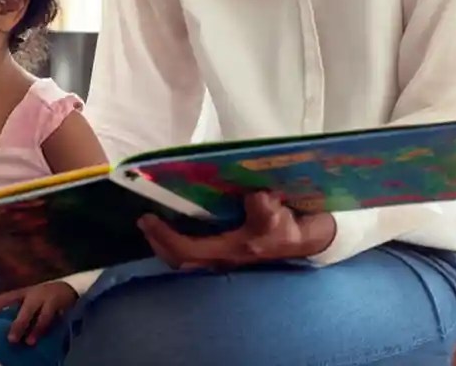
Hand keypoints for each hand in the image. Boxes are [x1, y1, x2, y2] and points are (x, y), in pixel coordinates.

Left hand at [0, 281, 78, 345]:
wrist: (67, 288)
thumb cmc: (42, 297)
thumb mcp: (29, 299)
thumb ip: (17, 309)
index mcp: (24, 292)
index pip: (8, 297)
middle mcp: (35, 294)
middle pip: (26, 310)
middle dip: (19, 325)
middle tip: (11, 339)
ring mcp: (49, 299)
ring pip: (42, 316)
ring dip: (36, 330)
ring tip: (29, 342)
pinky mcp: (61, 304)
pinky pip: (55, 318)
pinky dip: (50, 329)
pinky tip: (46, 337)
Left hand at [138, 192, 335, 269]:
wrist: (309, 241)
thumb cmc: (291, 229)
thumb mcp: (281, 218)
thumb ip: (267, 209)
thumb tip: (256, 196)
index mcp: (230, 251)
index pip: (186, 250)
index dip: (164, 237)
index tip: (147, 218)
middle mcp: (222, 258)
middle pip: (179, 259)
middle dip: (158, 242)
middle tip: (146, 221)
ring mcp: (224, 256)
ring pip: (185, 258)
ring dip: (167, 243)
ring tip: (155, 224)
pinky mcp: (227, 250)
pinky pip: (195, 250)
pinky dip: (179, 240)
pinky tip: (177, 224)